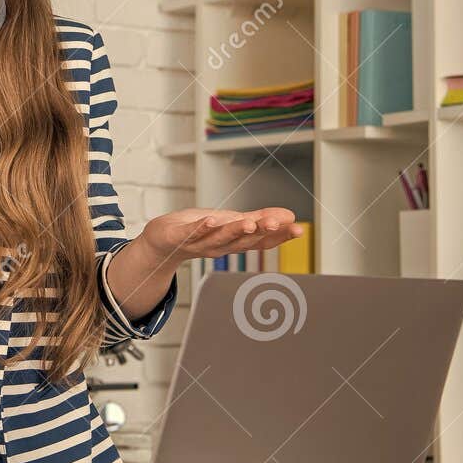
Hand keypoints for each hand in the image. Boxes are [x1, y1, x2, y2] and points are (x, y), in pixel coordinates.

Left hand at [142, 206, 301, 262]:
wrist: (163, 241)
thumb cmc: (200, 229)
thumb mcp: (234, 222)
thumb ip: (260, 220)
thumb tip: (290, 216)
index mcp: (236, 242)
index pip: (262, 241)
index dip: (281, 236)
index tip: (299, 229)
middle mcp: (221, 246)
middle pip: (245, 240)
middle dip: (262, 231)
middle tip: (278, 224)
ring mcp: (200, 243)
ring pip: (220, 238)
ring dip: (235, 231)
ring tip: (248, 223)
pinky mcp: (179, 237)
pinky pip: (191, 233)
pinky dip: (200, 228)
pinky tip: (210, 220)